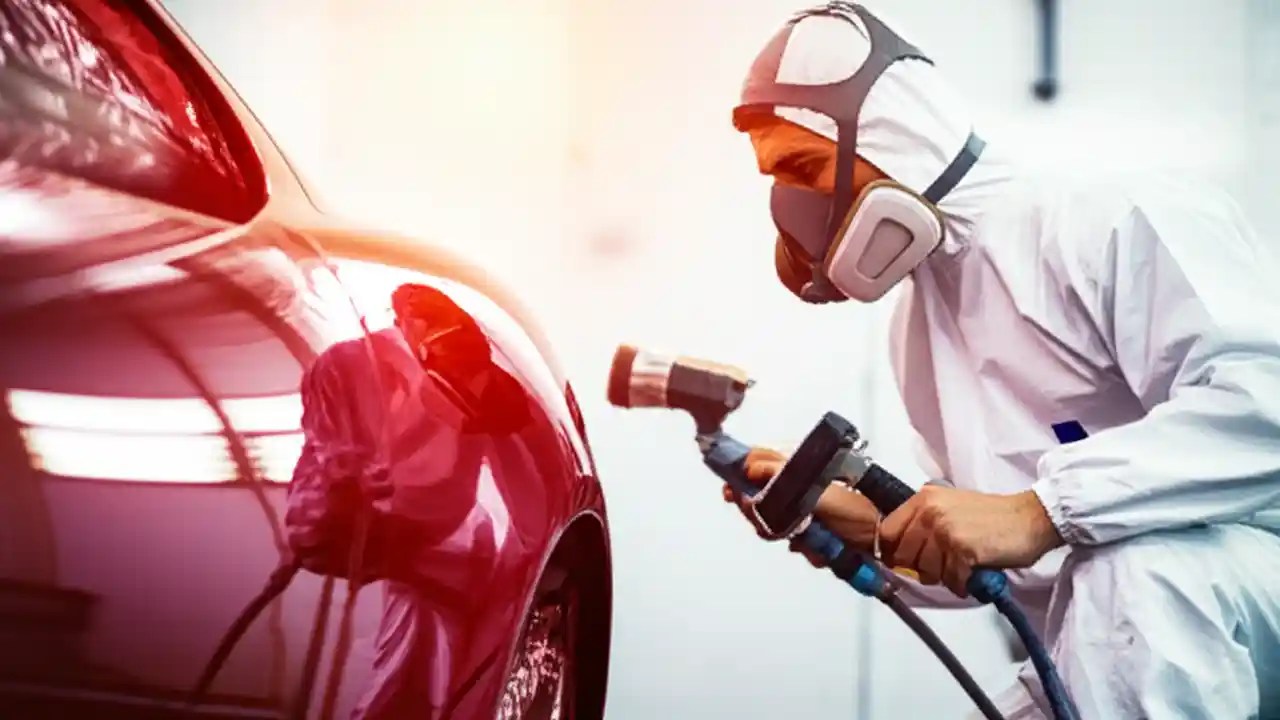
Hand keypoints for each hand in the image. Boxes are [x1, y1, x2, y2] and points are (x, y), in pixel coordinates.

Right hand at [721, 448, 879, 564]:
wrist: (885, 538)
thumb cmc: (852, 508)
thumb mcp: (813, 488)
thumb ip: (778, 477)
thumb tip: (748, 467)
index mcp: (796, 468)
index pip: (755, 468)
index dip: (740, 480)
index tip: (732, 494)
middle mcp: (797, 487)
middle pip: (759, 501)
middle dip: (763, 516)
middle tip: (770, 524)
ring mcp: (805, 512)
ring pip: (775, 525)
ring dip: (789, 536)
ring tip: (807, 540)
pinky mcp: (814, 534)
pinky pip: (796, 542)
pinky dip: (807, 548)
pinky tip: (819, 549)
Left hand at [879, 486, 1062, 596]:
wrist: (1031, 517)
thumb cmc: (992, 517)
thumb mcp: (948, 507)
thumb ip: (921, 524)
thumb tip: (896, 552)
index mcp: (923, 499)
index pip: (885, 533)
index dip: (892, 552)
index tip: (905, 560)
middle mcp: (930, 512)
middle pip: (903, 557)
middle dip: (921, 568)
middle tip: (945, 563)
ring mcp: (945, 530)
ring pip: (926, 572)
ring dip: (945, 576)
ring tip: (963, 564)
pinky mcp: (963, 550)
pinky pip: (951, 580)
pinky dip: (963, 583)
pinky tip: (974, 570)